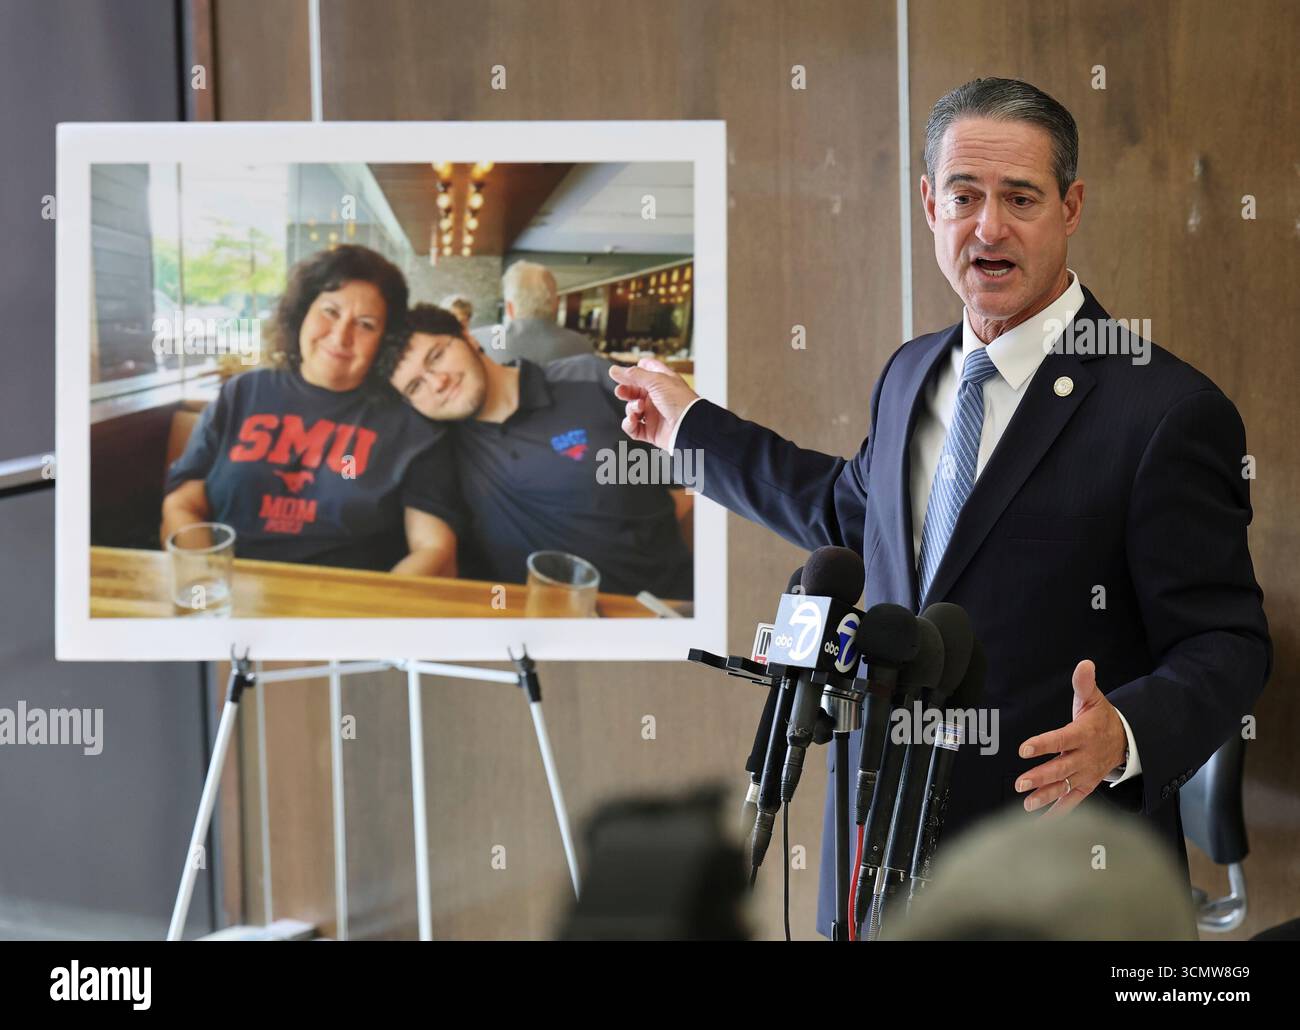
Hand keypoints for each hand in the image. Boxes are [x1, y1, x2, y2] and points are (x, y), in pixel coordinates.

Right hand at [608, 357, 699, 450]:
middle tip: (621, 392)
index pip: (646, 371)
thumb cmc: (680, 401)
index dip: (635, 370)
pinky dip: (629, 424)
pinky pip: (633, 427)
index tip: (624, 373)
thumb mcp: (656, 380)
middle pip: (634, 391)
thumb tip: (614, 370)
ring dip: (630, 408)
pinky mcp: (650, 431)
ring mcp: (653, 414)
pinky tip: (633, 420)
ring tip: (638, 408)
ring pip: (631, 409)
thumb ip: (633, 375)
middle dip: (625, 391)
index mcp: (662, 381)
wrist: (689, 426)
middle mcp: (657, 397)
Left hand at [1014, 659, 1127, 816]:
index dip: (1043, 744)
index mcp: (1084, 734)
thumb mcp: (1095, 699)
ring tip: (1026, 803)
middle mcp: (1085, 757)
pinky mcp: (1087, 785)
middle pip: (1061, 768)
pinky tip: (1042, 821)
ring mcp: (1086, 774)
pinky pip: (1073, 801)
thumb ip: (1084, 684)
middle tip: (1019, 783)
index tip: (1024, 749)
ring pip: (1065, 787)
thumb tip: (1084, 663)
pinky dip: (1059, 811)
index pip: (1061, 739)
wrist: (1128, 742)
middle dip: (1040, 776)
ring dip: (1046, 796)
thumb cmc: (1103, 718)